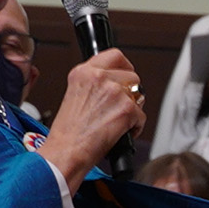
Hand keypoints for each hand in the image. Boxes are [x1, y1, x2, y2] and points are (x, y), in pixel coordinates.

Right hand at [43, 50, 145, 192]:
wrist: (66, 152)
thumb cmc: (68, 133)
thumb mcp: (75, 96)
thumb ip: (94, 84)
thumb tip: (114, 84)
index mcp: (83, 72)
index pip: (114, 55)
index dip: (124, 66)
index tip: (125, 75)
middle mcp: (98, 77)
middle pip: (132, 76)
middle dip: (130, 92)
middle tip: (119, 107)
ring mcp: (113, 91)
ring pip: (138, 95)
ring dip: (133, 109)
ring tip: (117, 121)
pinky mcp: (126, 108)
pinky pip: (141, 115)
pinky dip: (135, 127)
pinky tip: (120, 132)